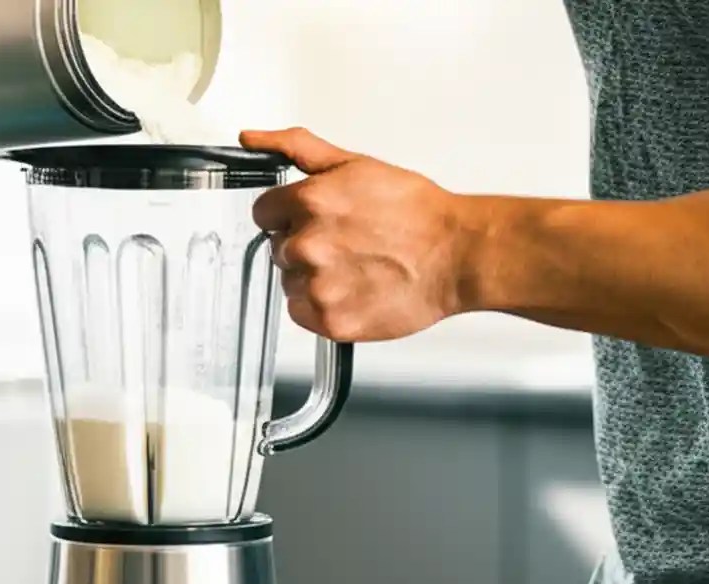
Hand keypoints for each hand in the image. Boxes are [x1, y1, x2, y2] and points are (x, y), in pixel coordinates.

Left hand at [240, 128, 478, 341]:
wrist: (457, 255)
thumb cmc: (416, 212)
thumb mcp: (354, 164)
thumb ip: (295, 147)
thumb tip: (251, 137)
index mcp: (310, 202)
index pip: (263, 212)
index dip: (287, 214)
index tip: (313, 219)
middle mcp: (308, 245)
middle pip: (278, 247)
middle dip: (304, 244)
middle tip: (346, 243)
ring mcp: (318, 286)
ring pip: (289, 281)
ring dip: (313, 276)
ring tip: (355, 267)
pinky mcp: (330, 320)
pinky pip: (301, 313)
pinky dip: (321, 305)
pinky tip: (353, 290)